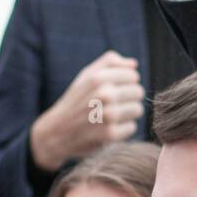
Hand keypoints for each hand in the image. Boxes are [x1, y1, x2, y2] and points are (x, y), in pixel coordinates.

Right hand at [29, 51, 144, 172]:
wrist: (57, 132)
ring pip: (138, 110)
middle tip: (112, 105)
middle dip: (128, 98)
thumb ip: (109, 63)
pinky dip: (122, 129)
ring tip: (110, 116)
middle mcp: (104, 95)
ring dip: (127, 114)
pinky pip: (132, 127)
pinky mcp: (111, 134)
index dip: (126, 83)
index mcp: (99, 77)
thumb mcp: (86, 76)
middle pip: (138, 92)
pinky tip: (108, 128)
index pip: (133, 75)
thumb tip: (134, 64)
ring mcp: (108, 115)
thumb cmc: (76, 101)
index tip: (114, 90)